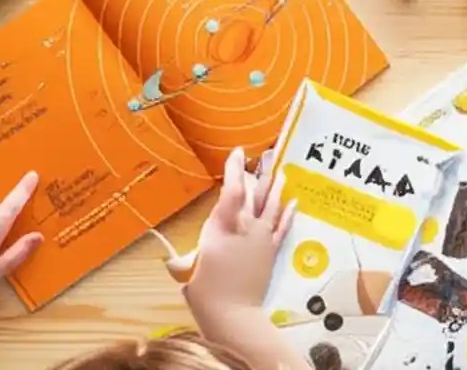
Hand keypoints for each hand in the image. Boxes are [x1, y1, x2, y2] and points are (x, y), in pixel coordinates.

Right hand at [185, 148, 295, 334]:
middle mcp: (244, 228)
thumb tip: (172, 261)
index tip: (238, 152)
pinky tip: (293, 202)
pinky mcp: (271, 252)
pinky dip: (288, 214)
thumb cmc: (204, 289)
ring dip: (277, 187)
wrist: (232, 313)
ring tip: (281, 170)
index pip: (232, 190)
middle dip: (262, 171)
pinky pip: (282, 228)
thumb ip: (183, 260)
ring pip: (271, 206)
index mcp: (221, 226)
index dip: (235, 169)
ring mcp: (261, 239)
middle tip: (269, 153)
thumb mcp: (188, 268)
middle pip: (256, 193)